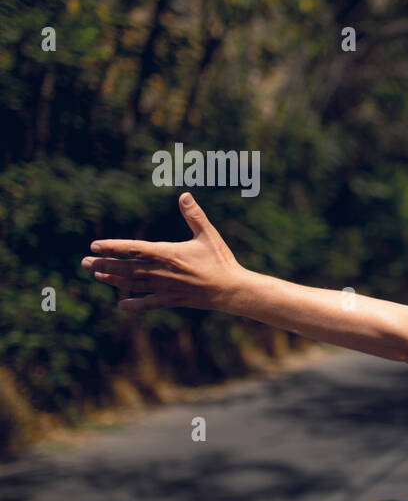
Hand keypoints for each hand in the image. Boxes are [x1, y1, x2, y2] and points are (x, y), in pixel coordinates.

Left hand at [82, 193, 248, 311]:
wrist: (231, 289)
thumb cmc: (220, 260)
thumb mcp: (208, 235)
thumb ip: (194, 215)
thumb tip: (184, 195)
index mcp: (167, 253)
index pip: (133, 249)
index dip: (113, 247)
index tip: (95, 245)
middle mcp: (161, 271)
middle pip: (126, 267)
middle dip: (104, 264)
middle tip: (84, 263)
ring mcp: (165, 287)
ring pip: (133, 284)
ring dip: (113, 280)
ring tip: (97, 275)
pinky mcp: (172, 300)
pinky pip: (149, 303)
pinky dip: (134, 305)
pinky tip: (122, 305)